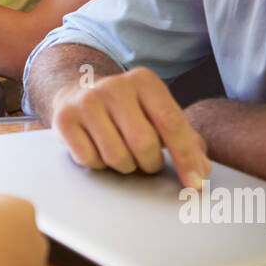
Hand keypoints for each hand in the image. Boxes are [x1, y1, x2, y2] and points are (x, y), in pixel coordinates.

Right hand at [50, 66, 210, 190]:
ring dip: (124, 166)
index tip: (194, 184)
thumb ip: (185, 139)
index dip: (185, 158)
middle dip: (149, 163)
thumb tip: (201, 171)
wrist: (77, 91)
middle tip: (146, 161)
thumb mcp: (157, 113)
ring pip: (116, 157)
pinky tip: (97, 148)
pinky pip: (89, 160)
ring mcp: (86, 101)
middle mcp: (114, 86)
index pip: (171, 123)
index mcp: (144, 81)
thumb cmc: (127, 110)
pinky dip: (98, 164)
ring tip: (121, 152)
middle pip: (144, 144)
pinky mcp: (64, 119)